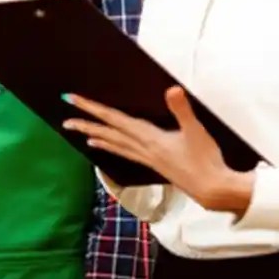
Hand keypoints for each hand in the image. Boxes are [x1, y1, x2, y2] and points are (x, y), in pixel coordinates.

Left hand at [62, 86, 254, 214]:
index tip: (73, 101)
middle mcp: (143, 148)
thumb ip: (182, 110)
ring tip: (81, 134)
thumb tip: (172, 89)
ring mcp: (147, 158)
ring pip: (116, 145)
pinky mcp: (154, 165)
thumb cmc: (205, 159)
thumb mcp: (195, 131)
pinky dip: (113, 149)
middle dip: (87, 124)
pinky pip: (126, 154)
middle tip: (66, 120)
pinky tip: (110, 148)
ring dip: (97, 137)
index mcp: (149, 137)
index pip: (115, 119)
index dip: (93, 109)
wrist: (212, 190)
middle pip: (109, 133)